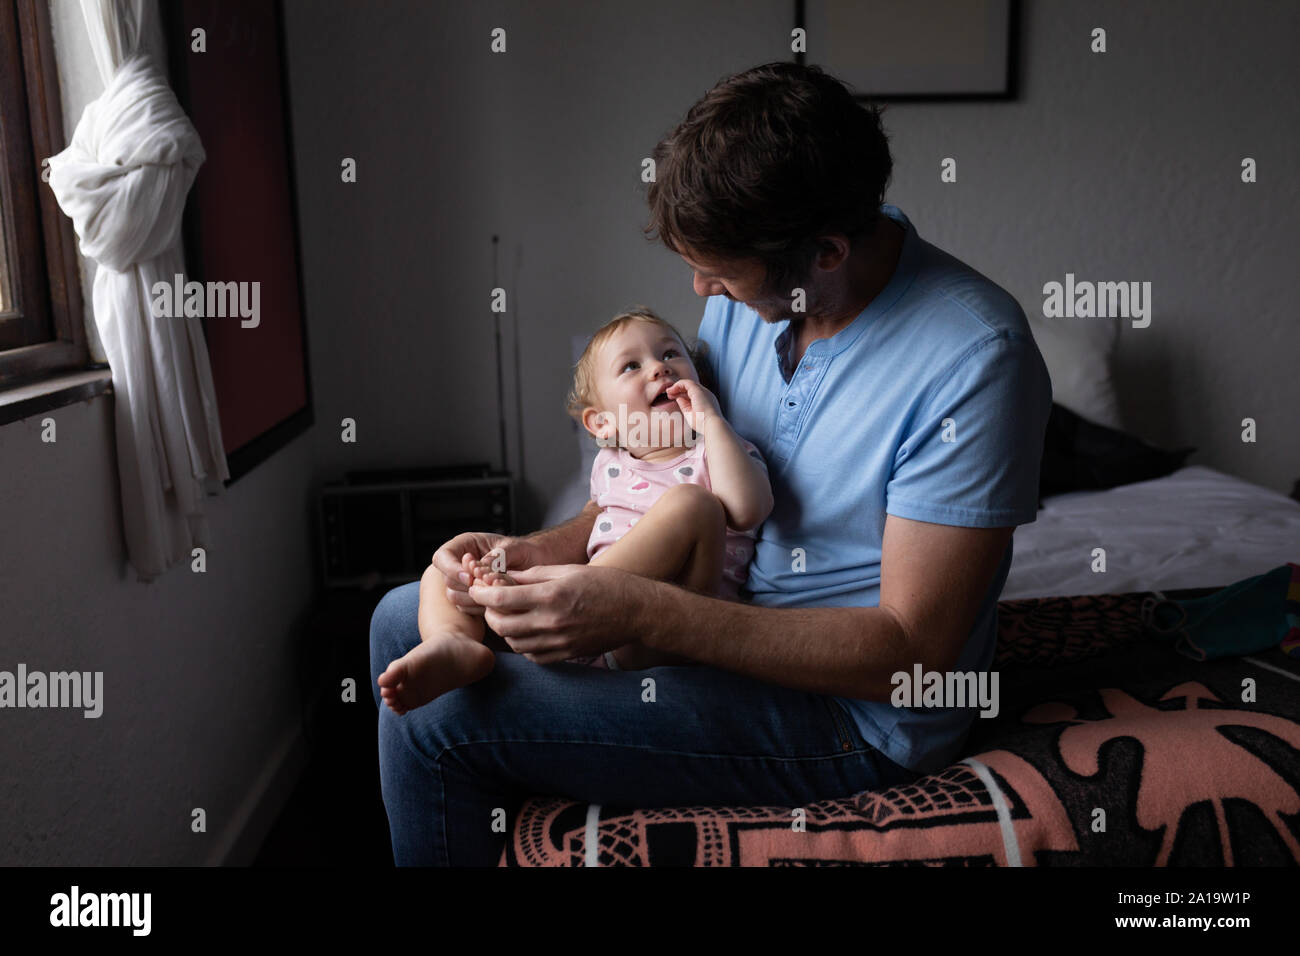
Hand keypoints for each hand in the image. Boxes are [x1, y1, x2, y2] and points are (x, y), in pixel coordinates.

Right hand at [432, 532, 541, 615]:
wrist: (533, 564)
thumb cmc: (524, 551)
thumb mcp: (514, 548)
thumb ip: (499, 555)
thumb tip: (483, 566)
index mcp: (464, 545)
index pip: (442, 557)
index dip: (452, 569)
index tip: (471, 577)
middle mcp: (459, 564)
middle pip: (447, 580)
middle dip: (467, 586)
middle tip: (489, 588)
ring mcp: (462, 582)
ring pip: (454, 596)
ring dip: (474, 598)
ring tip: (496, 593)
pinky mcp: (469, 597)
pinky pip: (465, 608)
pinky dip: (480, 607)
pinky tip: (497, 602)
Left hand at [467, 563, 645, 662]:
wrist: (637, 611)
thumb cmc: (606, 585)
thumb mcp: (568, 570)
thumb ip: (533, 576)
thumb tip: (505, 577)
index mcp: (551, 595)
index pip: (501, 599)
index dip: (481, 593)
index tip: (476, 589)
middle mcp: (552, 621)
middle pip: (500, 625)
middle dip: (489, 613)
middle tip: (492, 603)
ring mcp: (558, 642)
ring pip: (513, 642)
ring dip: (505, 629)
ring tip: (511, 616)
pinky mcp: (566, 655)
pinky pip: (532, 655)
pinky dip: (523, 644)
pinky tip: (528, 631)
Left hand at [665, 380, 720, 433]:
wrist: (711, 424)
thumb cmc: (701, 423)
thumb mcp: (690, 414)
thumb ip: (684, 405)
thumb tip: (678, 398)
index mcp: (706, 401)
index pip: (692, 394)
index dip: (682, 395)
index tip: (672, 398)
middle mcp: (706, 395)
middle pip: (690, 388)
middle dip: (679, 390)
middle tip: (669, 394)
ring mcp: (703, 391)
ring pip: (688, 384)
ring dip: (677, 386)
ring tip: (668, 391)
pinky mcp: (698, 390)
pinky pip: (686, 383)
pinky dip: (678, 385)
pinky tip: (671, 390)